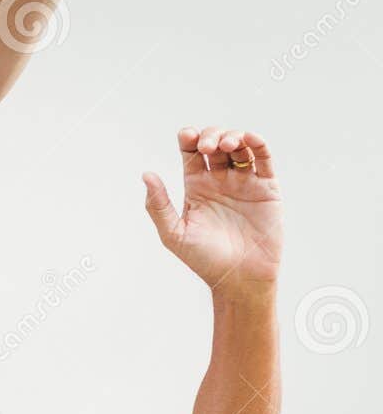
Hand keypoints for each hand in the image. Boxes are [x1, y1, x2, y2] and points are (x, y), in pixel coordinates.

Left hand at [143, 127, 281, 291]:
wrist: (239, 277)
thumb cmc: (204, 260)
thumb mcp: (174, 234)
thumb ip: (158, 205)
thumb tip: (146, 175)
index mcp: (196, 187)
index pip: (190, 153)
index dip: (189, 138)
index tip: (186, 136)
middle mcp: (219, 181)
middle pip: (214, 144)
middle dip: (210, 136)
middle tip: (207, 147)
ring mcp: (243, 182)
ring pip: (239, 147)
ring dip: (233, 137)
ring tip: (227, 144)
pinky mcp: (266, 188)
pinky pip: (264, 160)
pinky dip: (259, 145)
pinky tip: (250, 139)